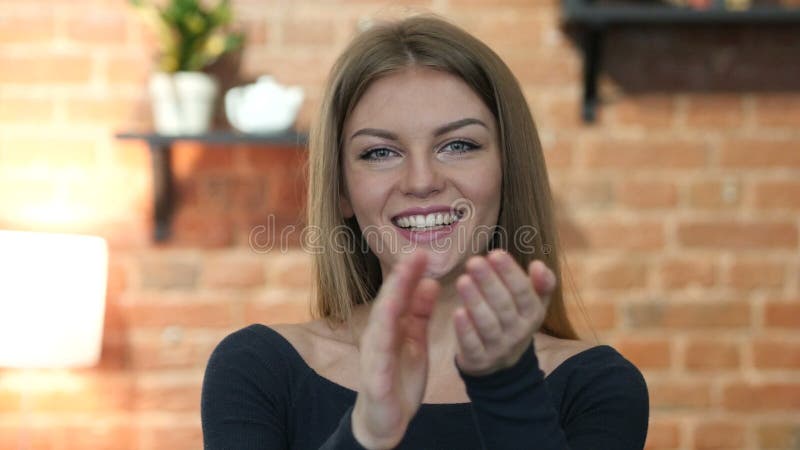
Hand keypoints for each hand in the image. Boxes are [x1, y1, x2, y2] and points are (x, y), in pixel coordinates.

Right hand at [352, 252, 439, 449]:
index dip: (409, 273)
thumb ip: (420, 312)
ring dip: (390, 301)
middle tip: (415, 255)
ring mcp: (373, 357)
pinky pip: (379, 359)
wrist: (384, 419)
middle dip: (400, 279)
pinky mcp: (375, 380)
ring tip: (402, 281)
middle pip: (388, 302)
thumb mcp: (414, 340)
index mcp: (390, 326)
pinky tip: (389, 330)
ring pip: (380, 325)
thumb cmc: (398, 376)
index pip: (400, 294)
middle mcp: (378, 336)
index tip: (423, 251)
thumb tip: (429, 281)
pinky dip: (383, 343)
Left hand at [453, 249, 555, 376]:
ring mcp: (499, 348)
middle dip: (489, 282)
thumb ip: (541, 284)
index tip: (495, 253)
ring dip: (475, 302)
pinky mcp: (479, 360)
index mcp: (533, 315)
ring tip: (462, 280)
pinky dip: (465, 330)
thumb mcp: (534, 304)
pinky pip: (473, 345)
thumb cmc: (515, 321)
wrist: (503, 365)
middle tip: (473, 261)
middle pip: (504, 306)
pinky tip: (457, 312)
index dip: (510, 273)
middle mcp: (518, 332)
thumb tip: (538, 264)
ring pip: (488, 324)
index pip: (524, 292)